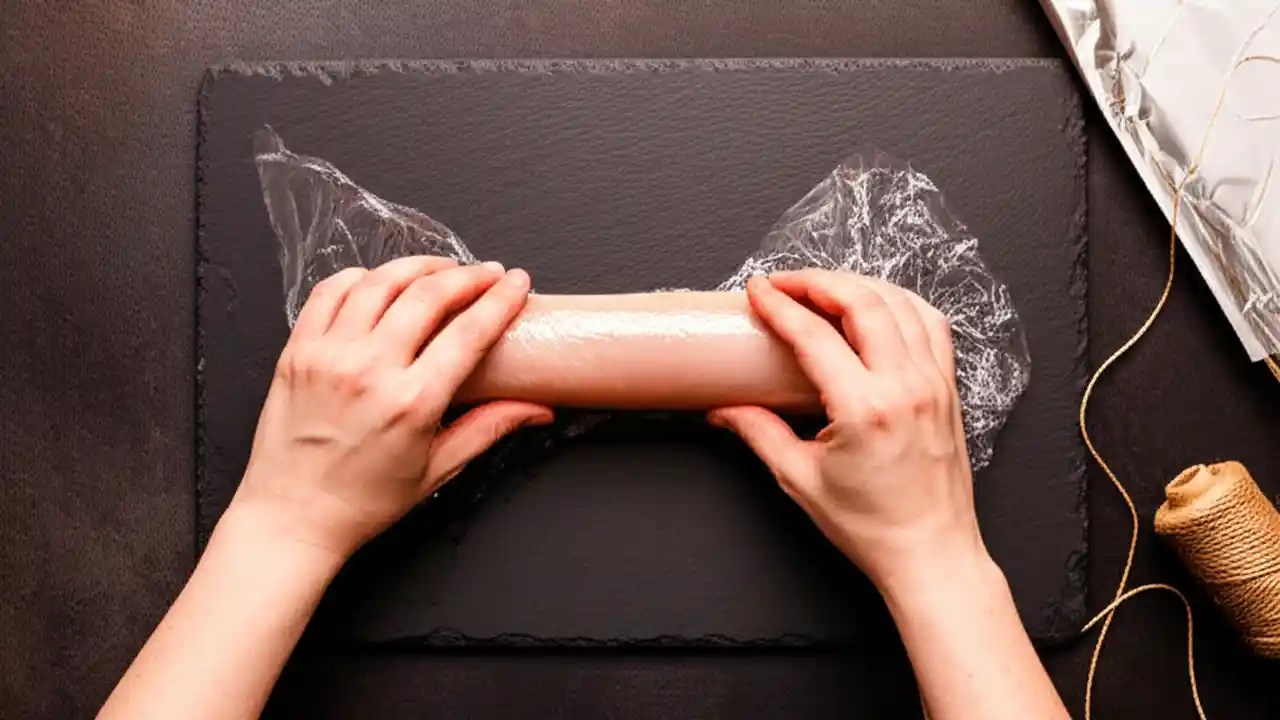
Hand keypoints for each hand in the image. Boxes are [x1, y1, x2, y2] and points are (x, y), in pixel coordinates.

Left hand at [228, 256, 553, 559]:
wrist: (291, 518)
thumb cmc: (362, 502)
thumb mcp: (437, 469)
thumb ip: (489, 428)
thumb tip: (537, 410)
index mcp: (411, 403)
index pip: (469, 332)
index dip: (500, 300)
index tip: (516, 283)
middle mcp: (368, 371)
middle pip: (429, 295)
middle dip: (468, 276)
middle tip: (487, 274)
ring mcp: (328, 356)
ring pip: (380, 283)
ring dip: (418, 267)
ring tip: (441, 270)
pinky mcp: (297, 351)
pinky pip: (330, 292)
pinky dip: (362, 277)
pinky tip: (382, 282)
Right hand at [709, 270, 986, 590]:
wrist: (931, 554)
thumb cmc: (872, 527)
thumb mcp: (800, 479)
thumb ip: (759, 433)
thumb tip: (724, 408)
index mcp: (865, 409)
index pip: (815, 335)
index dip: (780, 305)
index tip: (758, 291)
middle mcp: (905, 387)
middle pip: (862, 301)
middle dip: (816, 281)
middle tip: (785, 283)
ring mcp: (934, 384)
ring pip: (901, 303)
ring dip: (858, 285)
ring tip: (824, 288)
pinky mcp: (949, 389)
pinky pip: (931, 324)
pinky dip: (901, 303)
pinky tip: (877, 305)